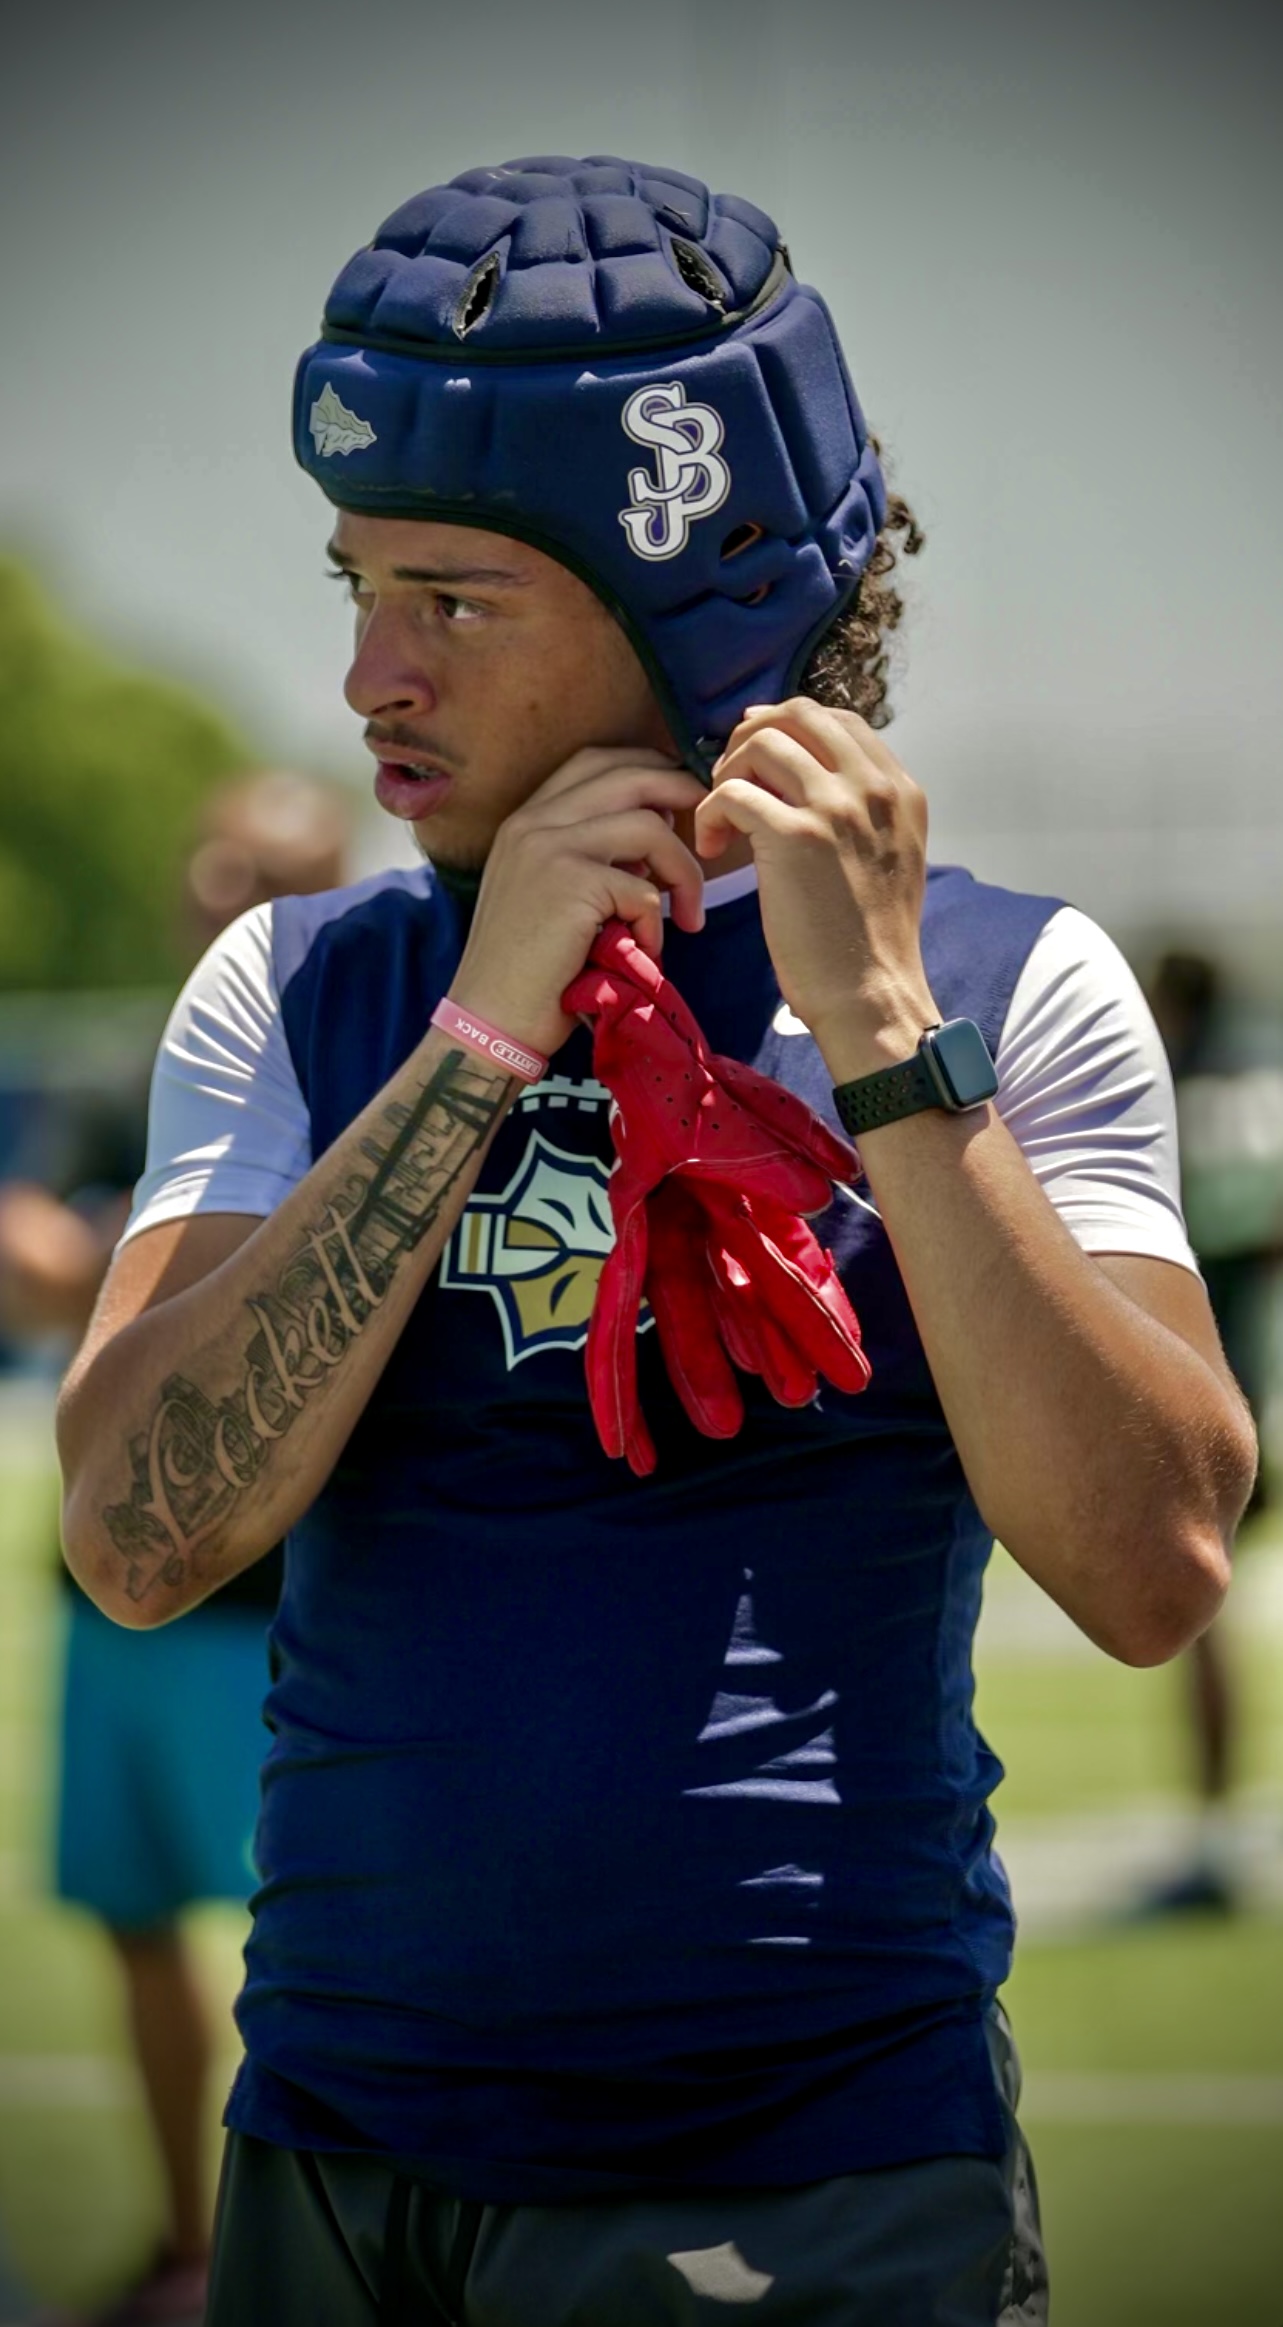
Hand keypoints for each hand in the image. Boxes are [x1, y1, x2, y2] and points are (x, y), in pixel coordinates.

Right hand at [448, 747, 707, 1058]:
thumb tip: (655, 828)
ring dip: (683, 873)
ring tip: (689, 916)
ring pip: (649, 828)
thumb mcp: (551, 894)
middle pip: (628, 775)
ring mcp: (549, 849)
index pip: (594, 761)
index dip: (646, 768)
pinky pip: (644, 890)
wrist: (489, 1019)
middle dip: (681, 794)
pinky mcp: (570, 885)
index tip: (678, 799)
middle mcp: (533, 822)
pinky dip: (656, 925)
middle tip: (708, 834)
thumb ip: (590, 854)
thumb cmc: (529, 968)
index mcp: (525, 820)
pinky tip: (644, 953)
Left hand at [695, 701, 940, 1079]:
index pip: (837, 720)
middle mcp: (873, 787)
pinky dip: (710, 814)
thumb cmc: (870, 940)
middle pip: (797, 715)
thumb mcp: (892, 857)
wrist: (871, 994)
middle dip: (751, 736)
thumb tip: (814, 773)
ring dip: (727, 774)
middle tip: (730, 776)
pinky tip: (712, 849)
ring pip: (760, 744)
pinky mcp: (794, 837)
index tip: (757, 755)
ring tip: (721, 820)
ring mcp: (835, 807)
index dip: (787, 726)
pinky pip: (732, 791)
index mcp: (900, 789)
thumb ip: (866, 810)